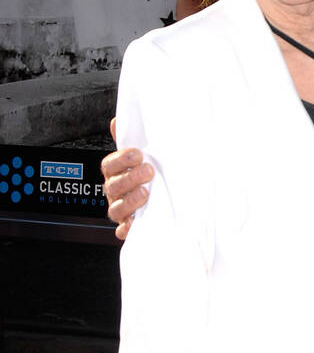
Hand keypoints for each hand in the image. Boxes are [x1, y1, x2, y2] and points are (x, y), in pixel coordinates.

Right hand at [101, 117, 152, 239]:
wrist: (165, 200)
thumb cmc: (148, 175)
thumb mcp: (142, 156)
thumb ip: (130, 140)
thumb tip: (116, 121)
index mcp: (116, 173)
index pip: (109, 165)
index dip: (121, 159)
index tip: (138, 155)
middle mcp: (115, 192)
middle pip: (113, 186)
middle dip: (130, 178)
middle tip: (148, 172)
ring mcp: (120, 210)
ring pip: (116, 208)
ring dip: (130, 201)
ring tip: (145, 193)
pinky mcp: (128, 227)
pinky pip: (123, 231)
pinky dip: (127, 229)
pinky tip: (135, 224)